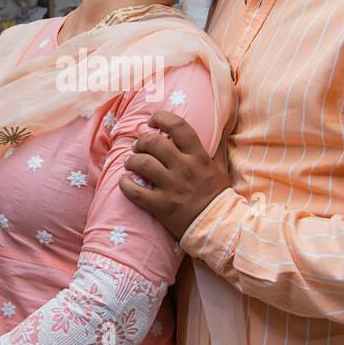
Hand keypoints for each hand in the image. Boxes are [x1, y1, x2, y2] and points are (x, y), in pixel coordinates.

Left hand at [119, 110, 229, 238]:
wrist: (218, 226)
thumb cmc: (217, 195)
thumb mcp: (220, 167)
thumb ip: (216, 146)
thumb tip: (220, 125)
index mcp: (198, 157)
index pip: (178, 127)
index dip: (161, 118)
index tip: (152, 120)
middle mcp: (184, 169)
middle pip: (154, 143)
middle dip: (141, 141)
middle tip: (138, 145)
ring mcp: (171, 187)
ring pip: (142, 164)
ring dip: (131, 160)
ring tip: (130, 162)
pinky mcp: (161, 206)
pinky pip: (136, 192)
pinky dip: (125, 185)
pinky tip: (123, 181)